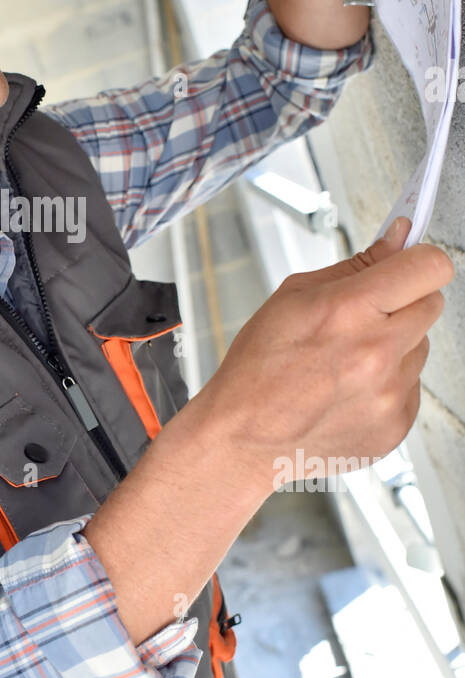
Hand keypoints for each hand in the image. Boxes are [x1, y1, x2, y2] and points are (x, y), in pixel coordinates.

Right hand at [189, 216, 453, 485]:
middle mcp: (377, 353)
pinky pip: (411, 386)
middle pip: (432, 303)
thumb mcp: (293, 297)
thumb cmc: (258, 369)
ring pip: (420, 346)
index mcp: (349, 311)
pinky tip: (349, 388)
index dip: (419, 260)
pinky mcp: (397, 424)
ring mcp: (391, 394)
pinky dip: (388, 383)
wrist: (244, 437)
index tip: (409, 262)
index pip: (430, 267)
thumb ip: (356, 266)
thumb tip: (397, 240)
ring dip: (395, 344)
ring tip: (347, 360)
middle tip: (368, 313)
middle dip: (405, 300)